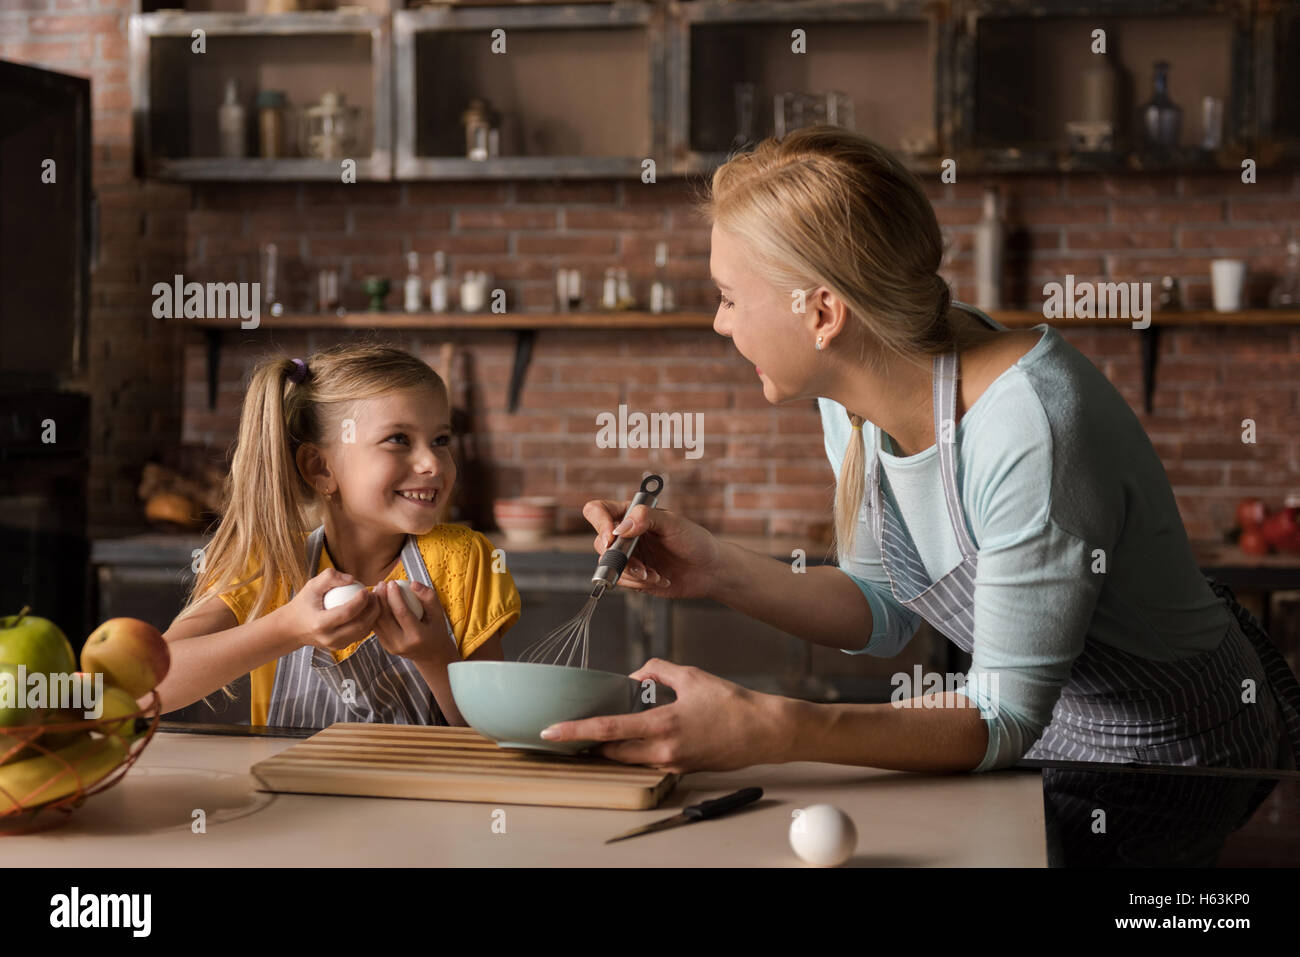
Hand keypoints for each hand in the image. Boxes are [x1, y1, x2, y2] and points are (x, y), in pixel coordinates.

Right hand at [282, 568, 382, 653]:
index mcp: (320, 624)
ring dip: (374, 615)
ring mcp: (336, 645)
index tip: (366, 589)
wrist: (292, 627)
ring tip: (375, 599)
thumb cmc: (304, 603)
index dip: (360, 601)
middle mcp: (329, 638)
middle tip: (376, 594)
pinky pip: (360, 634)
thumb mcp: (311, 585)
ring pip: (363, 631)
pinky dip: (369, 621)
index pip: (347, 613)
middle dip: (373, 609)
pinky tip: (369, 608)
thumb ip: (330, 577)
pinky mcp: (341, 646)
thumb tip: (352, 579)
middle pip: (360, 625)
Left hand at [371, 580, 451, 664]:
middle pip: (385, 618)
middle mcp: (402, 644)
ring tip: (378, 590)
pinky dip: (375, 613)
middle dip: (381, 598)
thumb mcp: (439, 614)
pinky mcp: (386, 647)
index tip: (393, 582)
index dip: (394, 596)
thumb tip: (413, 584)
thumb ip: (428, 597)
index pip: (402, 612)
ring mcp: (392, 647)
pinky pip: (377, 628)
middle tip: (381, 583)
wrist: (432, 655)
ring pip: (378, 623)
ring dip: (375, 605)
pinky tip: (377, 602)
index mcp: (417, 636)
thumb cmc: (436, 631)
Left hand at [539, 659, 787, 773]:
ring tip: (605, 728)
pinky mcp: (681, 769)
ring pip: (629, 758)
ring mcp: (672, 764)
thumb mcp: (690, 676)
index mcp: (662, 725)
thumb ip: (656, 670)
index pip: (608, 730)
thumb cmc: (732, 703)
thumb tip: (636, 675)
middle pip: (611, 752)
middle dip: (590, 743)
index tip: (551, 731)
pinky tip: (642, 731)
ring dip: (614, 746)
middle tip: (572, 730)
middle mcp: (663, 751)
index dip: (575, 731)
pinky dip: (638, 747)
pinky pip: (649, 760)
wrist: (764, 732)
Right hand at [582, 499, 722, 599]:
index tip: (612, 539)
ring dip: (633, 573)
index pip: (598, 511)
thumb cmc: (695, 541)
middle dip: (621, 558)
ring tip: (656, 574)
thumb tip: (621, 527)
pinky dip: (639, 583)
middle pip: (601, 543)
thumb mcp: (674, 523)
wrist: (709, 571)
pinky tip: (659, 579)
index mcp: (632, 514)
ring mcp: (628, 556)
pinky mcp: (633, 575)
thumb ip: (646, 517)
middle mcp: (626, 534)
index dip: (600, 523)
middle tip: (642, 566)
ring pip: (609, 566)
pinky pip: (622, 581)